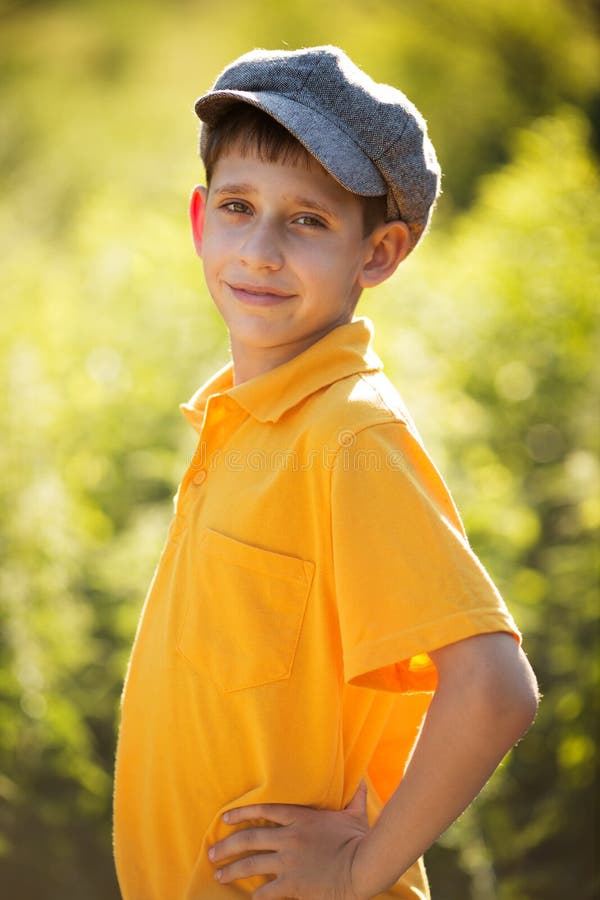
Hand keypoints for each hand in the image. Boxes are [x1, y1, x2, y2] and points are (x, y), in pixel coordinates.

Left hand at [207, 781, 371, 898]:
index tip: (225, 818)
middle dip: (227, 845)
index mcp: (300, 817)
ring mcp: (289, 860)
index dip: (242, 813)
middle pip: (250, 837)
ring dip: (232, 869)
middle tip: (212, 852)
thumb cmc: (360, 839)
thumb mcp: (355, 814)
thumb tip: (363, 781)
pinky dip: (256, 896)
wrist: (364, 866)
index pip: (264, 810)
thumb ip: (354, 797)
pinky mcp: (293, 883)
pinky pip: (267, 891)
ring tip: (219, 874)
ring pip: (251, 863)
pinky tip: (250, 898)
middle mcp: (289, 837)